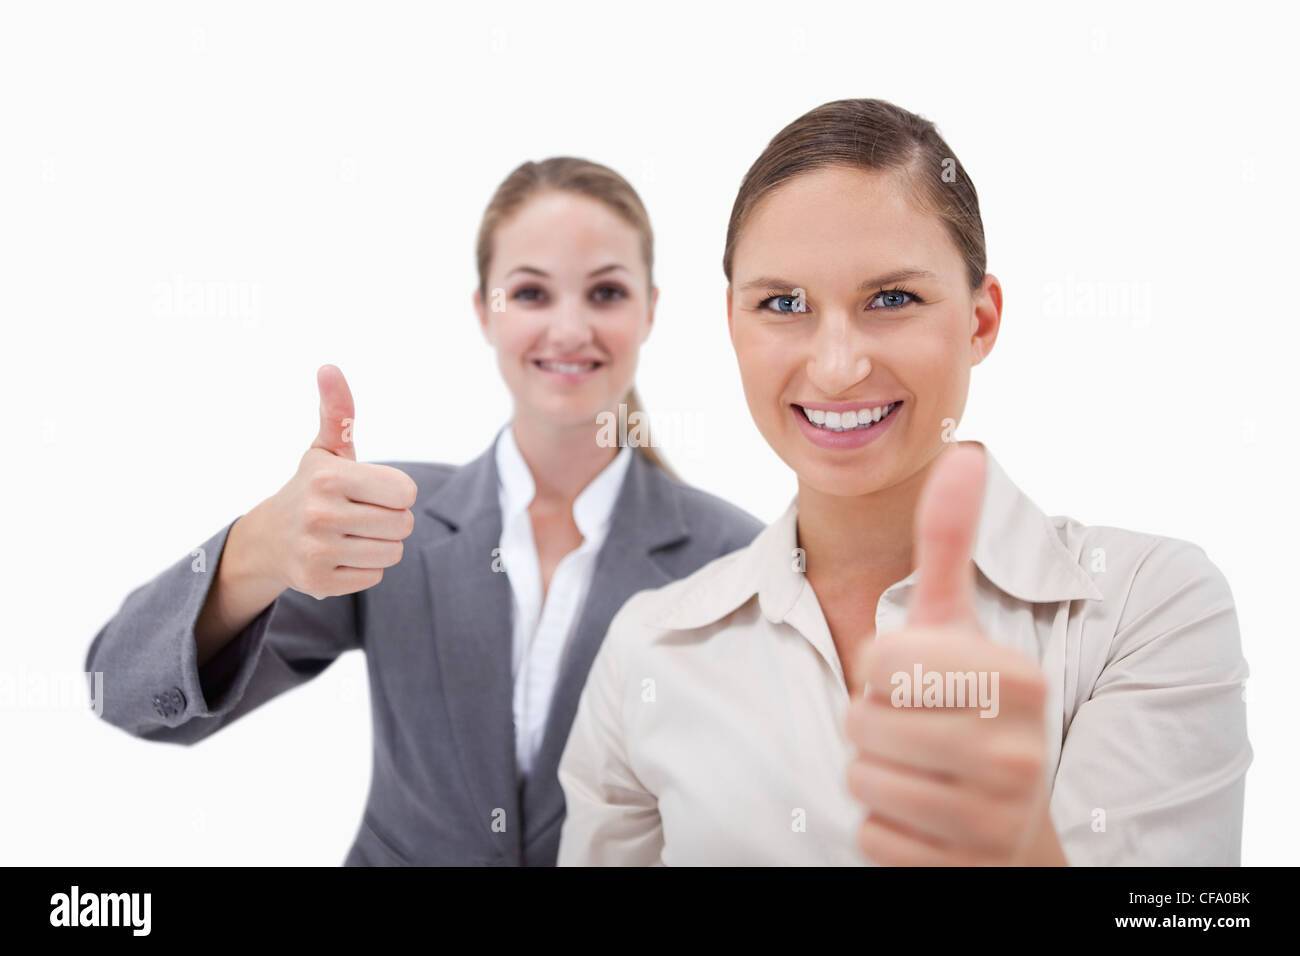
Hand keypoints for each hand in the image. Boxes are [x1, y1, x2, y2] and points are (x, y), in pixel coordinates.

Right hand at [255, 364, 418, 599]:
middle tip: (360, 514)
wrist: (267, 539)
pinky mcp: (319, 582)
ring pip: (392, 553)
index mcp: (330, 477)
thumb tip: (329, 368)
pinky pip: (375, 577)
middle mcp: (320, 514)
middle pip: (402, 524)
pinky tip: (339, 555)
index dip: (394, 492)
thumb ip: (338, 412)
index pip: (406, 492)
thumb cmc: (312, 487)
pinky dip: (363, 568)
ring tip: (350, 534)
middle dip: (389, 519)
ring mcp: (317, 551)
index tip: (369, 490)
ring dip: (379, 545)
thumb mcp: (326, 449)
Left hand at [843, 444, 1064, 864]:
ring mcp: (994, 819)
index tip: (921, 682)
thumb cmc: (972, 709)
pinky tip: (926, 820)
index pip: (885, 658)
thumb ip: (948, 543)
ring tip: (922, 773)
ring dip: (876, 775)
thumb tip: (960, 453)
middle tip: (916, 732)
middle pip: (865, 721)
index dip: (883, 668)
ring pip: (862, 778)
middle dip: (873, 724)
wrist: (1010, 829)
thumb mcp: (958, 626)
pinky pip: (871, 835)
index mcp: (1018, 680)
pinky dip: (885, 829)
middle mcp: (1019, 752)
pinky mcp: (959, 868)